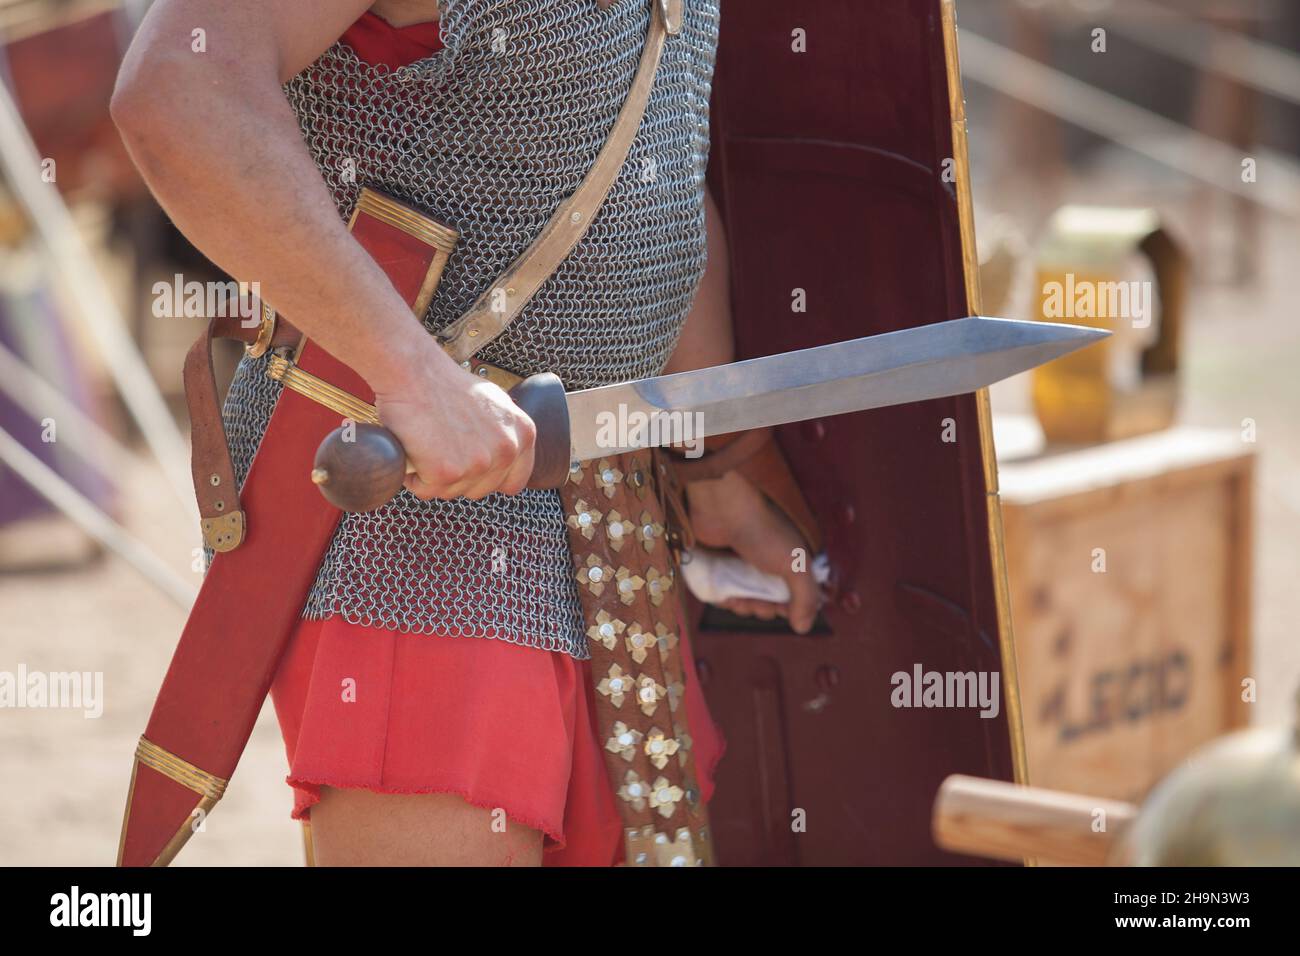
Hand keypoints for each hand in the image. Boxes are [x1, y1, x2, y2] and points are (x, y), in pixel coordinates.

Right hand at [372, 347, 535, 499]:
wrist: (413, 371)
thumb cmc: (444, 383)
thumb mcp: (493, 403)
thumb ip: (505, 431)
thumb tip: (505, 452)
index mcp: (523, 433)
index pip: (514, 482)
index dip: (488, 479)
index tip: (470, 469)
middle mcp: (507, 450)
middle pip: (480, 490)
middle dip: (458, 477)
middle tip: (439, 447)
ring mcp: (479, 463)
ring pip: (452, 492)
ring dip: (434, 477)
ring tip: (427, 444)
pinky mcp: (448, 472)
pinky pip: (427, 490)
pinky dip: (415, 477)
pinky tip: (414, 450)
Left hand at [685, 470, 819, 633]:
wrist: (723, 506)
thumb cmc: (764, 531)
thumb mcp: (795, 564)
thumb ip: (806, 597)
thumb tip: (803, 628)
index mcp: (793, 559)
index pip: (797, 594)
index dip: (790, 608)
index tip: (782, 609)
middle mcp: (771, 561)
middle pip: (771, 600)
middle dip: (764, 609)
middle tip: (756, 604)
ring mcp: (746, 562)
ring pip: (748, 597)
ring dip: (744, 607)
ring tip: (738, 601)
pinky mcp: (723, 564)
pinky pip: (726, 590)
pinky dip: (726, 599)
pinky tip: (725, 598)